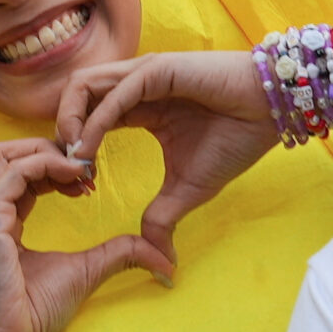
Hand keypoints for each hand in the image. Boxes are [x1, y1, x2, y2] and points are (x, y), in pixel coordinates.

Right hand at [0, 138, 174, 331]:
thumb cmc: (35, 313)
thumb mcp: (86, 271)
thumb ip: (118, 253)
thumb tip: (163, 259)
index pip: (19, 173)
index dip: (54, 167)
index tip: (88, 180)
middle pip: (5, 153)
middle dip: (46, 147)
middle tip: (84, 165)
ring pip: (5, 154)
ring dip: (48, 152)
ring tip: (82, 170)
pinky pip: (15, 173)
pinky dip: (46, 165)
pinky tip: (75, 178)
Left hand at [55, 50, 278, 261]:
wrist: (272, 113)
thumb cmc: (234, 140)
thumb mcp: (188, 189)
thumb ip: (163, 217)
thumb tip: (159, 262)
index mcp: (137, 106)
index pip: (86, 119)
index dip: (73, 150)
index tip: (80, 185)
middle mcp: (133, 86)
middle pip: (74, 98)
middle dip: (60, 134)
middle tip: (64, 171)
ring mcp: (142, 74)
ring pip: (83, 87)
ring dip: (68, 122)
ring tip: (73, 158)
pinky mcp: (157, 69)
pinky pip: (115, 94)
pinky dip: (95, 121)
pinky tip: (89, 150)